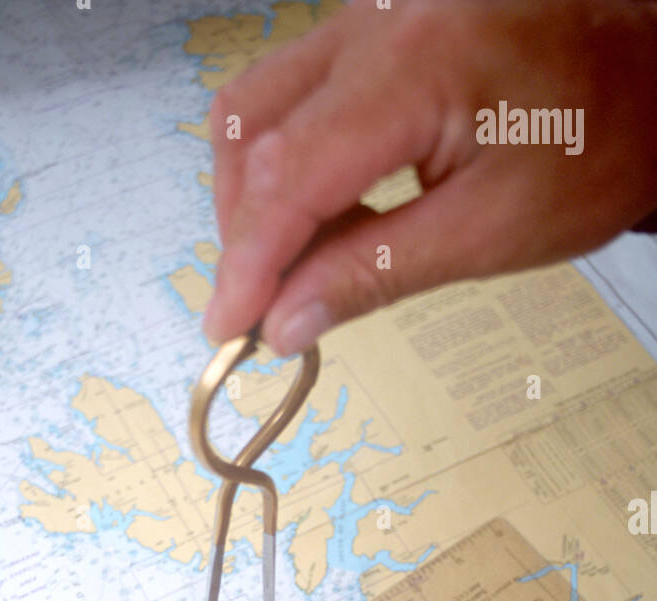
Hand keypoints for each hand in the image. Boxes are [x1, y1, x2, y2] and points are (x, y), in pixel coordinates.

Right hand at [202, 0, 656, 353]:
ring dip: (252, 197)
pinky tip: (319, 216)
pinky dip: (282, 162)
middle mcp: (379, 19)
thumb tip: (284, 322)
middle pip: (255, 133)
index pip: (293, 171)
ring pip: (256, 105)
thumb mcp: (491, 233)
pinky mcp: (369, 25)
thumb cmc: (594, 150)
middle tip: (267, 312)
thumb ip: (375, 274)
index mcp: (421, 65)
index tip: (227, 327)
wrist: (646, 76)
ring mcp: (369, 14)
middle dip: (248, 235)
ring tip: (292, 268)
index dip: (250, 259)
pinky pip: (290, 90)